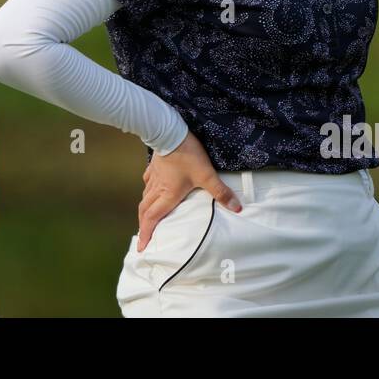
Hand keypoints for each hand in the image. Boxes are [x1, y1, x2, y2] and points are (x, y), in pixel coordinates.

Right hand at [136, 130, 241, 251]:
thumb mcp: (207, 174)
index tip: (142, 247)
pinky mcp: (154, 166)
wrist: (170, 132)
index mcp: (168, 195)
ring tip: (146, 218)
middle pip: (145, 211)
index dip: (146, 234)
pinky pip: (147, 182)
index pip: (152, 219)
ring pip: (145, 197)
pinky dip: (147, 191)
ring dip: (145, 210)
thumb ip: (221, 192)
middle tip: (143, 237)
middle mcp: (157, 188)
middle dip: (143, 226)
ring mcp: (154, 177)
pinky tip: (150, 189)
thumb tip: (237, 208)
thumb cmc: (187, 155)